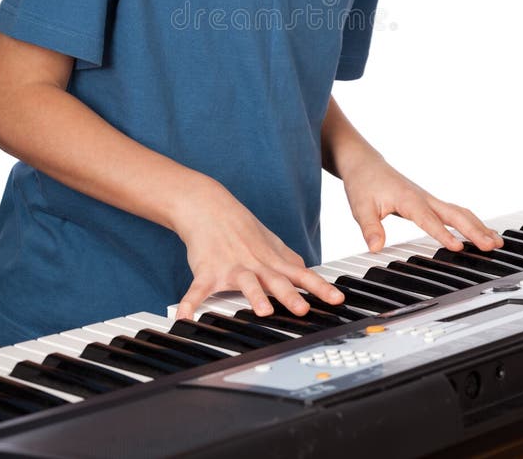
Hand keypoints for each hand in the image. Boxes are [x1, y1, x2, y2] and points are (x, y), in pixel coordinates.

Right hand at [173, 176, 344, 320]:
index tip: (338, 300)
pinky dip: (190, 302)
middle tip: (303, 308)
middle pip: (277, 281)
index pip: (302, 275)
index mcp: (271, 260)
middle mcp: (255, 264)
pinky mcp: (207, 271)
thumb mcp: (269, 241)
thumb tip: (306, 270)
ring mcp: (231, 267)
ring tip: (262, 311)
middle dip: (291, 296)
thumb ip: (287, 258)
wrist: (208, 206)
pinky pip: (198, 289)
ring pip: (245, 283)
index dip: (320, 288)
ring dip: (254, 296)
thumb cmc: (240, 227)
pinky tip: (185, 317)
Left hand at [341, 148, 504, 252]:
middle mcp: (423, 197)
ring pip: (459, 212)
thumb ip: (370, 228)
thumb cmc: (363, 183)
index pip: (428, 219)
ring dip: (478, 226)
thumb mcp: (360, 207)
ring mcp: (428, 198)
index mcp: (408, 199)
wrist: (364, 164)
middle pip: (454, 214)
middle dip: (474, 230)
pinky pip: (454, 212)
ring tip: (496, 242)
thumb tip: (375, 248)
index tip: (458, 247)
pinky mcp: (429, 201)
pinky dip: (470, 221)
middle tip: (491, 246)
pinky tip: (480, 232)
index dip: (443, 234)